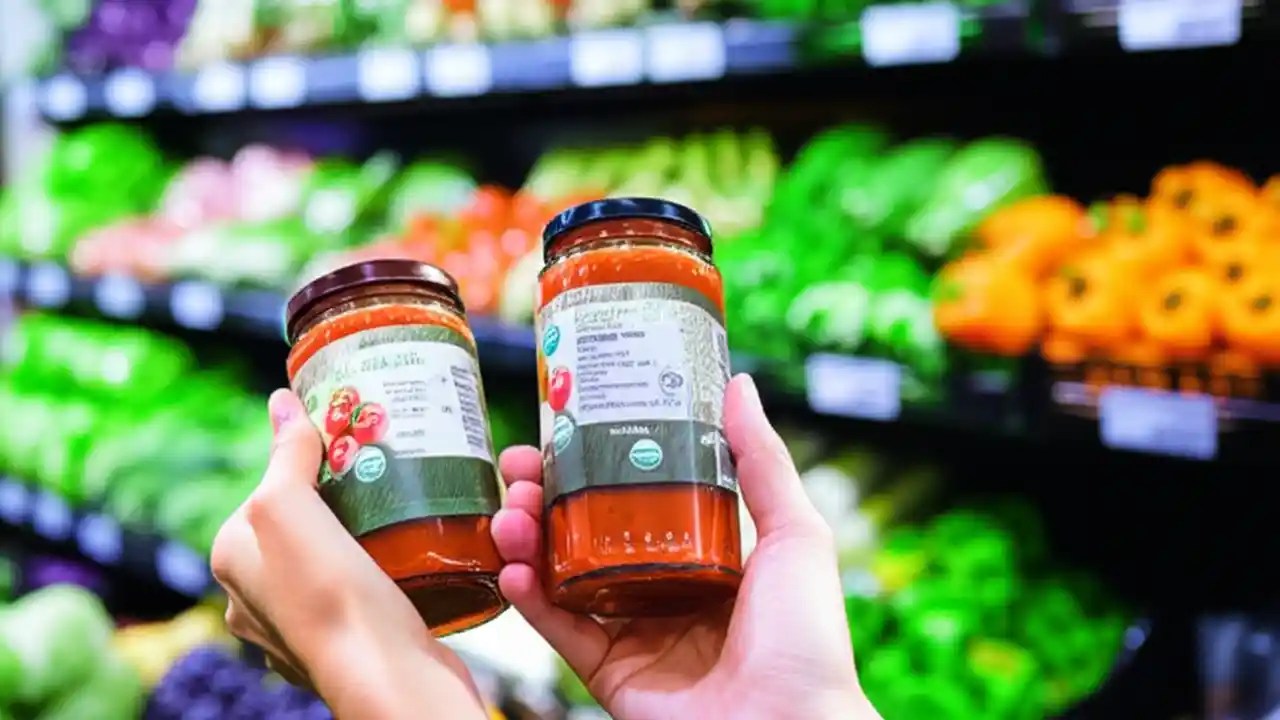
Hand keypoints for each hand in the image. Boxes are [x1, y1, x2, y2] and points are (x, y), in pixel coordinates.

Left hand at [211, 390, 485, 719]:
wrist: (387, 675)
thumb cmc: (331, 595)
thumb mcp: (289, 507)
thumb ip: (284, 455)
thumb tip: (280, 403)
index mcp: (233, 560)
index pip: (266, 487)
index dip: (307, 458)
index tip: (351, 441)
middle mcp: (256, 598)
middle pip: (300, 521)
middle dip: (338, 494)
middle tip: (382, 469)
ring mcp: (301, 625)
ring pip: (331, 556)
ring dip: (362, 531)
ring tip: (401, 506)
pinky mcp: (348, 640)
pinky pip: (361, 588)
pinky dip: (381, 567)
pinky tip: (410, 554)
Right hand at [493, 375, 879, 719]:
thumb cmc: (807, 639)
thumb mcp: (794, 534)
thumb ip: (761, 461)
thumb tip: (738, 385)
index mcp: (708, 558)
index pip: (640, 498)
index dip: (600, 463)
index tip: (566, 429)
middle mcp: (666, 592)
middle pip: (591, 533)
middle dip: (549, 496)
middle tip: (519, 465)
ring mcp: (635, 634)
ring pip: (564, 576)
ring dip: (529, 539)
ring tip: (509, 509)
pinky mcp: (610, 674)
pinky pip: (560, 628)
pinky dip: (529, 597)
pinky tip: (512, 564)